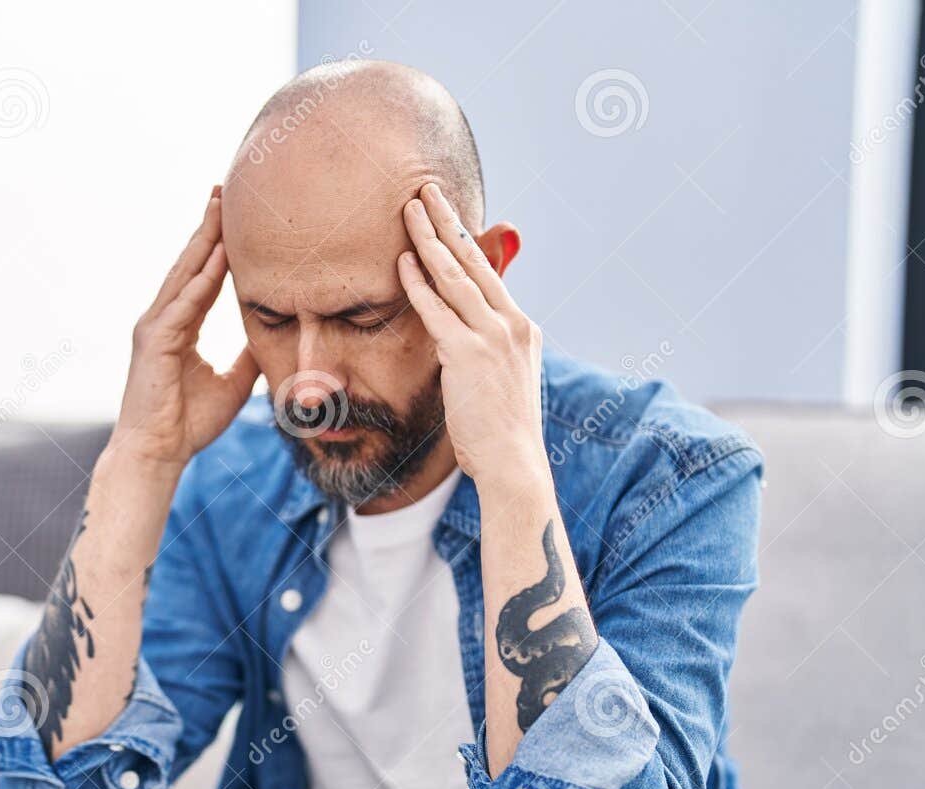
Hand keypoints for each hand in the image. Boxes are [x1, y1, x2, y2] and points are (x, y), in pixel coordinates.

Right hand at [113, 186, 260, 469]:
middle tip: (224, 189)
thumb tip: (277, 336)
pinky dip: (201, 279)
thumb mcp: (233, 382)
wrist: (158, 453)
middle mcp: (163, 319)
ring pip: (184, 274)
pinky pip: (183, 304)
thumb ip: (249, 355)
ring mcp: (155, 327)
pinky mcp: (154, 342)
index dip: (219, 245)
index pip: (203, 275)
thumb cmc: (189, 423)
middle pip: (190, 263)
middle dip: (208, 226)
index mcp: (179, 325)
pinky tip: (218, 256)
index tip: (234, 214)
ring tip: (219, 207)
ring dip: (203, 240)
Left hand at [397, 183, 545, 484]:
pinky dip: (418, 284)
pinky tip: (402, 262)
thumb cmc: (501, 433)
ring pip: (455, 276)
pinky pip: (438, 310)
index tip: (447, 214)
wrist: (513, 463)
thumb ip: (486, 353)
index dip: (465, 240)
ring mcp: (492, 337)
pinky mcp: (469, 355)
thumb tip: (468, 342)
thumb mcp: (501, 383)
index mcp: (522, 327)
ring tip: (409, 208)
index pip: (488, 273)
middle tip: (426, 190)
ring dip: (429, 239)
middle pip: (474, 260)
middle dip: (447, 221)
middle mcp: (512, 323)